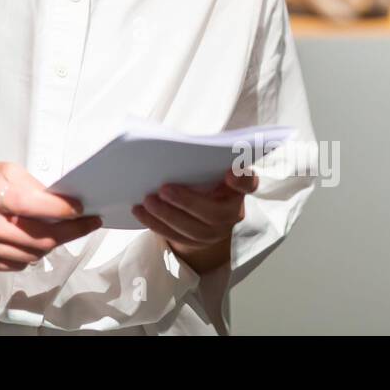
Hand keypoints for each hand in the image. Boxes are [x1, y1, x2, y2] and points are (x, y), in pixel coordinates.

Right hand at [0, 162, 102, 271]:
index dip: (63, 210)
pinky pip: (18, 265)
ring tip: (57, 230)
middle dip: (69, 232)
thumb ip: (34, 187)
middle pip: (41, 239)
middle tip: (87, 224)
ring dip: (50, 244)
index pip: (35, 206)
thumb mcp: (5, 171)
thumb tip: (63, 205)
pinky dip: (30, 254)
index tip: (83, 210)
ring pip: (33, 256)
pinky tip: (30, 240)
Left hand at [132, 168, 257, 273]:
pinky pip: (176, 237)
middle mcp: (232, 213)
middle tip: (164, 189)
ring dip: (167, 215)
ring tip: (147, 201)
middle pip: (215, 214)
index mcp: (237, 189)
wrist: (199, 208)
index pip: (249, 183)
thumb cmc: (202, 178)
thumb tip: (172, 147)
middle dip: (188, 202)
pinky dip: (156, 224)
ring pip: (193, 230)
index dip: (242, 180)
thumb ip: (200, 159)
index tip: (229, 173)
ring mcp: (215, 232)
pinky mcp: (196, 243)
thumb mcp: (206, 167)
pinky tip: (140, 211)